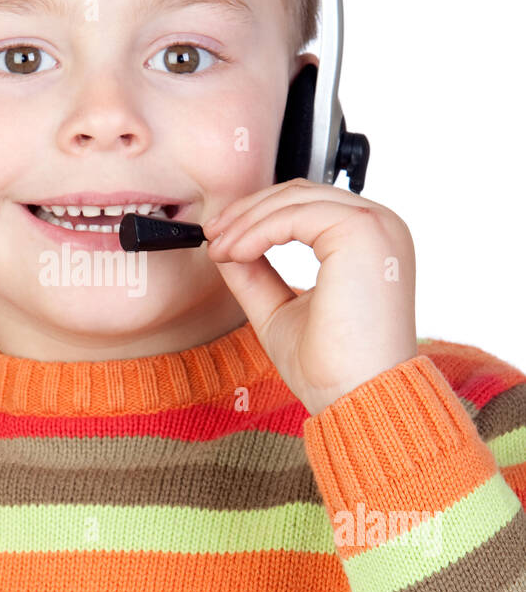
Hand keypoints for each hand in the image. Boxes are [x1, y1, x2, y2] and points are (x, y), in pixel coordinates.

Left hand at [203, 178, 417, 415]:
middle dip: (247, 211)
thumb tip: (226, 246)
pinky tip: (235, 253)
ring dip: (247, 221)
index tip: (221, 237)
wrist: (357, 397)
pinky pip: (295, 215)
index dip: (259, 215)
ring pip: (295, 199)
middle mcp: (380, 228)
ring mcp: (376, 226)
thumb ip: (256, 275)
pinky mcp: (362, 232)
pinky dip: (257, 230)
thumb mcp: (280, 310)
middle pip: (300, 194)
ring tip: (218, 249)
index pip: (308, 206)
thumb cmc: (332, 367)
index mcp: (368, 244)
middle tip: (211, 235)